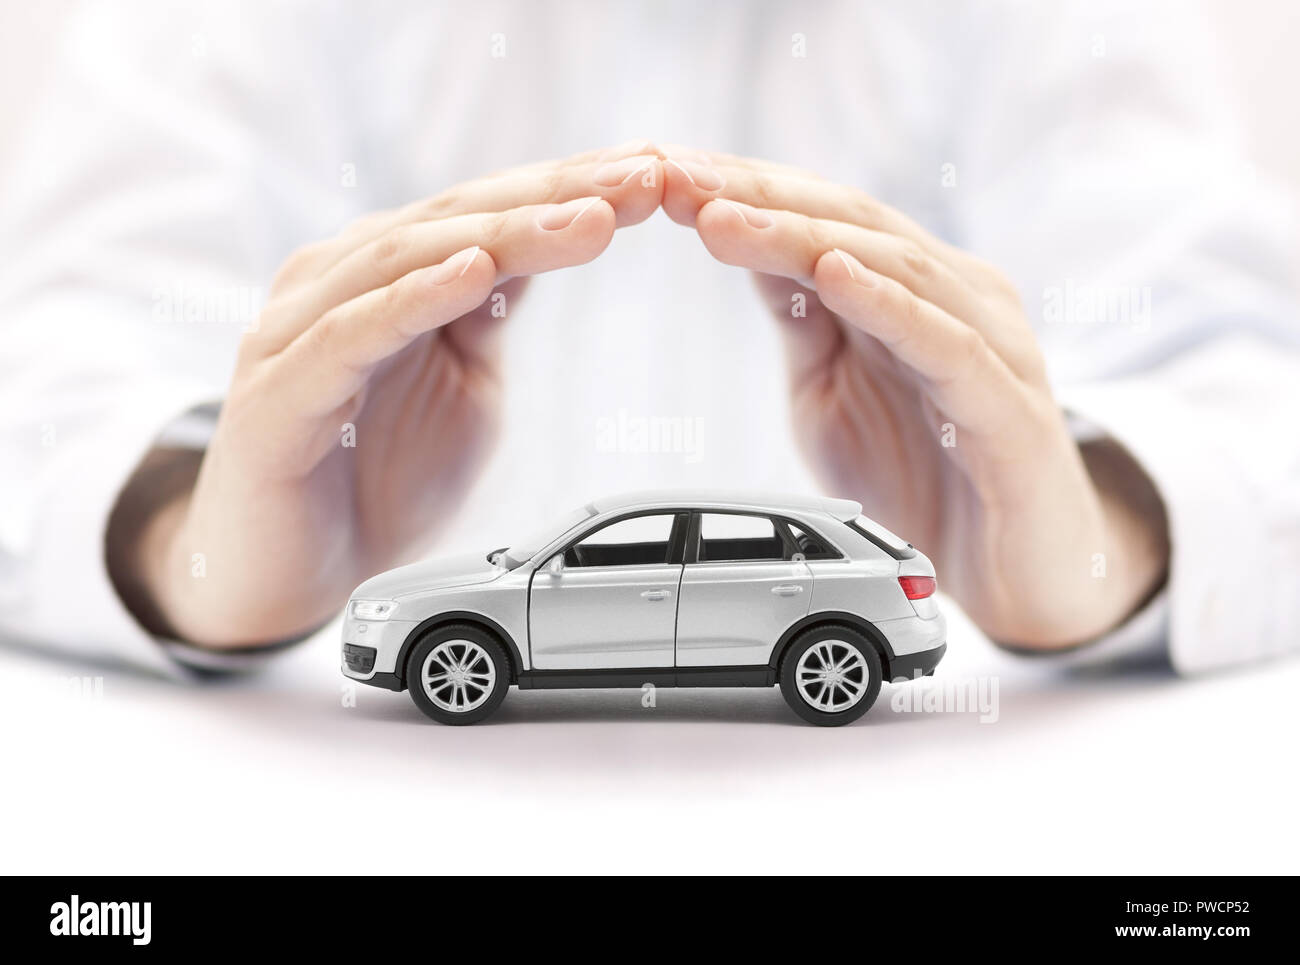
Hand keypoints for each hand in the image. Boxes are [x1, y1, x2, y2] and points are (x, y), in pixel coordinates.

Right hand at [111, 142, 664, 647]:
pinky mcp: (276, 394)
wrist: (292, 575)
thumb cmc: (376, 475)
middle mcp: (337, 283)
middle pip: (455, 219)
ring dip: (504, 234)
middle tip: (642, 178)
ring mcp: (298, 333)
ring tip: (585, 217)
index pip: (486, 213)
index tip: (652, 172)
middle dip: (555, 197)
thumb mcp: (464, 381)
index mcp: (384, 275)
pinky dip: (414, 300)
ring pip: (407, 260)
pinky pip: (351, 334)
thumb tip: (557, 237)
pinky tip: (474, 273)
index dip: (569, 189)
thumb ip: (494, 312)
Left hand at [662, 148, 1167, 647]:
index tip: (665, 172)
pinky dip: (889, 304)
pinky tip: (835, 273)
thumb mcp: (831, 392)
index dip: (744, 191)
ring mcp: (993, 347)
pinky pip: (949, 346)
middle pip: (853, 224)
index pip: (824, 217)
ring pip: (896, 268)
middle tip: (677, 179)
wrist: (1016, 579)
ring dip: (802, 237)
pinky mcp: (1011, 410)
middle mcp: (959, 299)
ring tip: (725, 218)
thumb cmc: (925, 479)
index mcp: (914, 290)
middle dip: (758, 198)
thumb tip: (741, 241)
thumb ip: (800, 320)